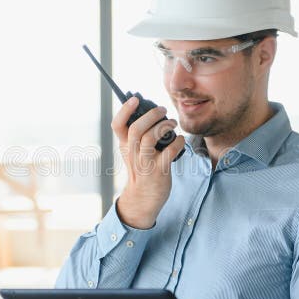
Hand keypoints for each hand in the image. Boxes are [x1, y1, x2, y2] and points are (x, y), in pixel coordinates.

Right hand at [112, 97, 185, 228]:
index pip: (117, 125)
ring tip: (172, 123)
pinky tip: (180, 140)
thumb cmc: (142, 170)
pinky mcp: (159, 172)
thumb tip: (154, 113)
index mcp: (125, 146)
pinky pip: (169, 152)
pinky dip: (178, 142)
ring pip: (150, 138)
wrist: (143, 199)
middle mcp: (133, 153)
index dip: (124, 110)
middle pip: (136, 128)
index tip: (135, 99)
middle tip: (162, 110)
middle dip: (151, 115)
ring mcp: (145, 163)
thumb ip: (138, 136)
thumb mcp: (133, 153)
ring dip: (164, 126)